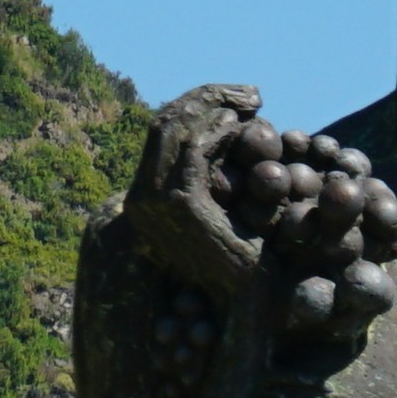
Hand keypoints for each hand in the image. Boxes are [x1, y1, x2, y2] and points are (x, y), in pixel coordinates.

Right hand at [119, 84, 269, 297]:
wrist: (253, 304)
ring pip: (177, 130)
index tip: (240, 101)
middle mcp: (142, 199)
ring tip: (254, 101)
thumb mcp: (231, 209)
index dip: (199, 106)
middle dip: (210, 97)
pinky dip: (220, 131)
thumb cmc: (251, 263)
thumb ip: (221, 175)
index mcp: (148, 198)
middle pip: (166, 123)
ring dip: (217, 106)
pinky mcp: (181, 206)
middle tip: (253, 93)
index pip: (163, 133)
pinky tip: (247, 124)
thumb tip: (236, 132)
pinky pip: (196, 151)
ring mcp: (156, 202)